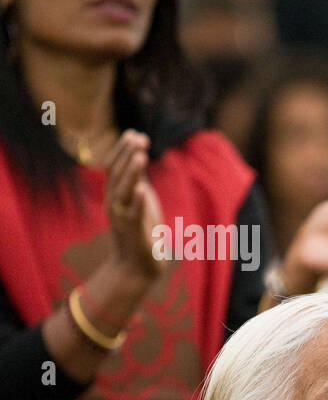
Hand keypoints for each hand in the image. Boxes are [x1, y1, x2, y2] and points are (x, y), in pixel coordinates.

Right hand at [105, 130, 167, 281]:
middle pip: (117, 174)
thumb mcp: (139, 201)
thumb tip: (138, 159)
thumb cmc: (141, 232)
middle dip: (127, 154)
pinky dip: (137, 200)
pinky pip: (133, 213)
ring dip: (132, 171)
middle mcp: (114, 203)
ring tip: (141, 154)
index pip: (114, 166)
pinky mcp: (132, 230)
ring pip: (123, 190)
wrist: (136, 266)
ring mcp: (121, 216)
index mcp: (115, 194)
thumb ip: (138, 182)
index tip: (134, 133)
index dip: (122, 150)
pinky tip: (142, 188)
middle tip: (139, 137)